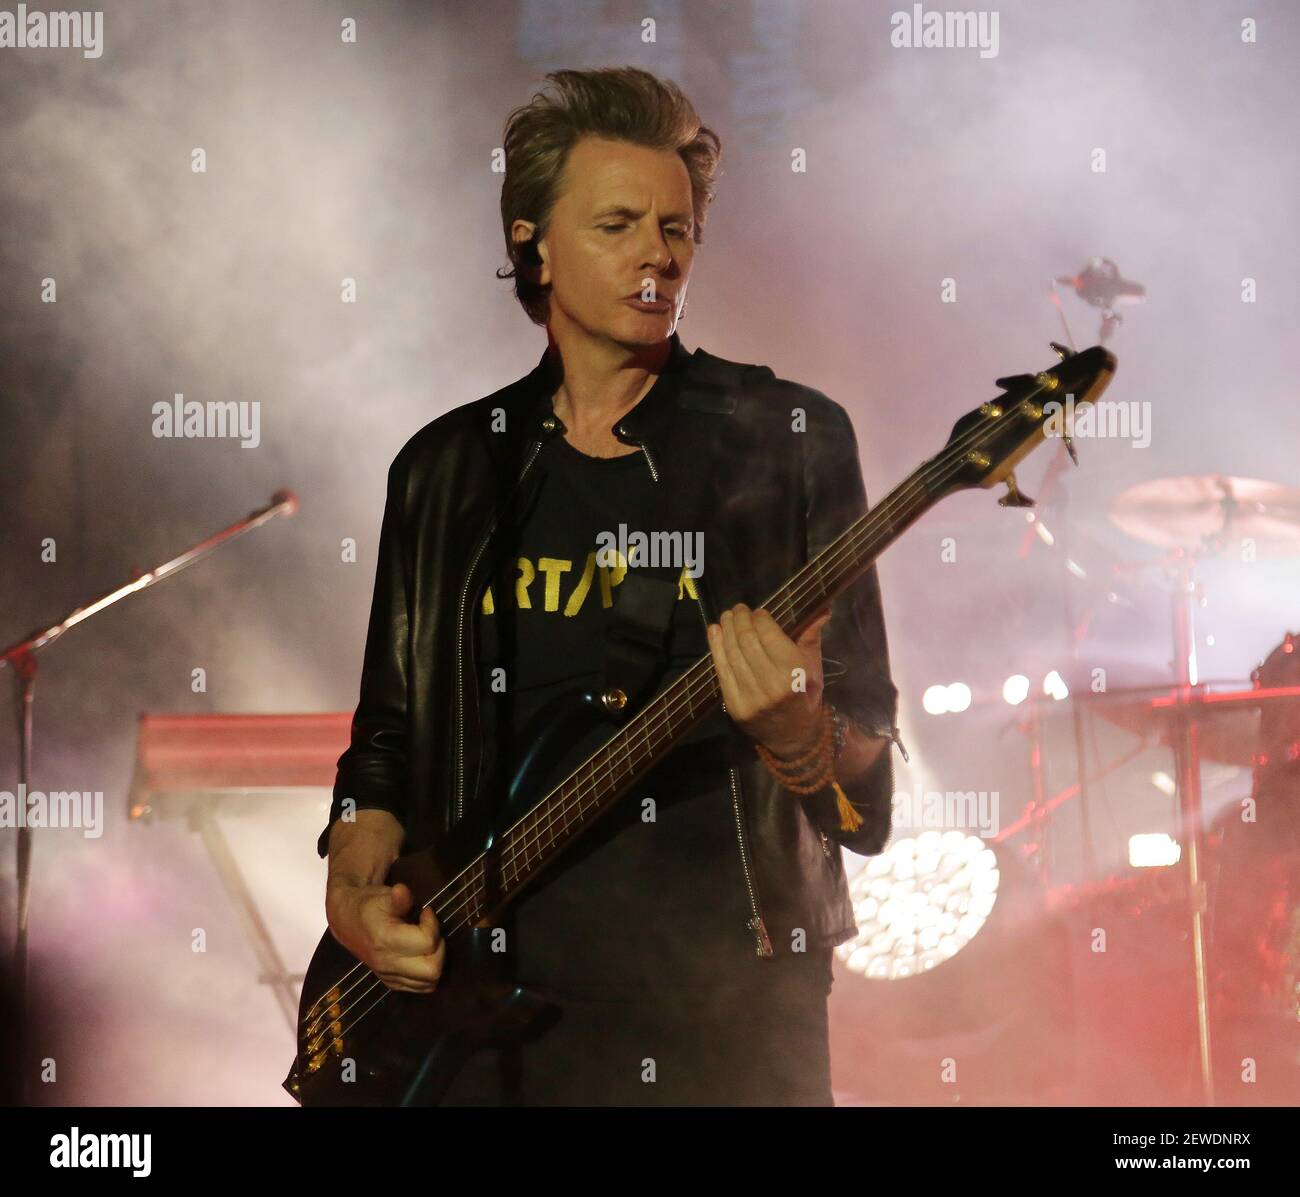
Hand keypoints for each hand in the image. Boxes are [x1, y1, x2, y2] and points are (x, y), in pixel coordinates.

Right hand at [325, 879, 444, 993]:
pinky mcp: (391, 982)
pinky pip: (420, 987)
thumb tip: (403, 891)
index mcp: (386, 940)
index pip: (427, 942)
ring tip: (427, 943)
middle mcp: (388, 963)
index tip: (426, 912)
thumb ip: (399, 897)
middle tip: (430, 931)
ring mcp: (389, 976)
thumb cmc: (369, 906)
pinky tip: (422, 955)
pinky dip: (427, 973)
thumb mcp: (383, 896)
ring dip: (435, 962)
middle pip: (432, 970)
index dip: (432, 924)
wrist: (347, 921)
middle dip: (439, 948)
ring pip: (429, 983)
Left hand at [706, 602, 832, 757]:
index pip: (770, 636)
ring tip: (726, 616)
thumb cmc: (805, 695)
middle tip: (738, 609)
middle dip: (741, 621)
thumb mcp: (813, 666)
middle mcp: (771, 685)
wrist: (794, 736)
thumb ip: (811, 636)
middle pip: (748, 642)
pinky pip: (722, 671)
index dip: (760, 619)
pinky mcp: (734, 705)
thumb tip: (822, 608)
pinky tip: (715, 632)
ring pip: (733, 654)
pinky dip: (716, 648)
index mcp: (794, 673)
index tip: (758, 611)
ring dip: (727, 631)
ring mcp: (750, 697)